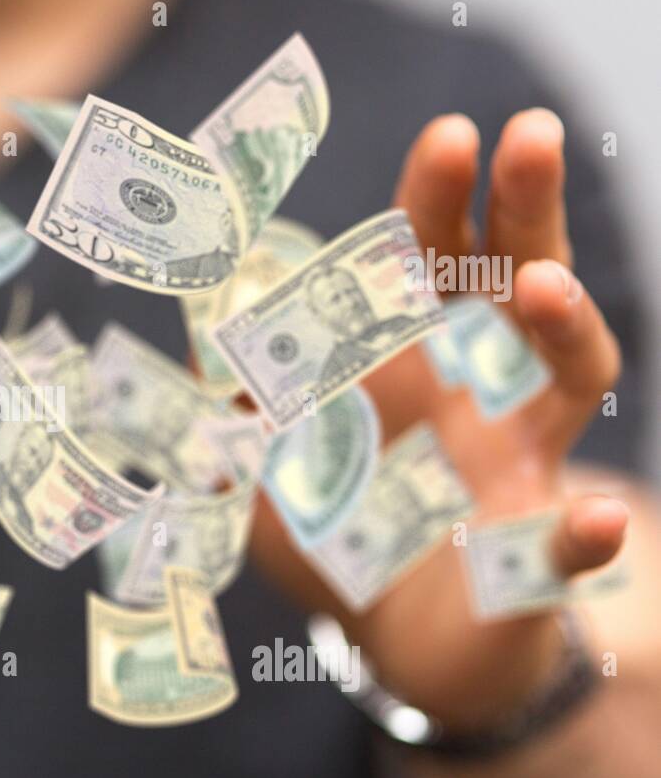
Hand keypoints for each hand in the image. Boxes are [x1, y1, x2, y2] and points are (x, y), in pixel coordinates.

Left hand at [248, 109, 627, 731]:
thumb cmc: (333, 534)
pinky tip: (588, 525)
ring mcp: (521, 464)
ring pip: (568, 378)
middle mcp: (481, 388)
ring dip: (564, 331)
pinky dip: (583, 535)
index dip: (438, 203)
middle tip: (526, 134)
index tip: (448, 138)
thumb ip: (226, 405)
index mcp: (412, 356)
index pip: (432, 264)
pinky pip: (570, 545)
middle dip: (520, 209)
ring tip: (546, 290)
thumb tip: (189, 339)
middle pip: (512, 285)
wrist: (401, 642)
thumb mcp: (258, 463)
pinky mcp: (539, 555)